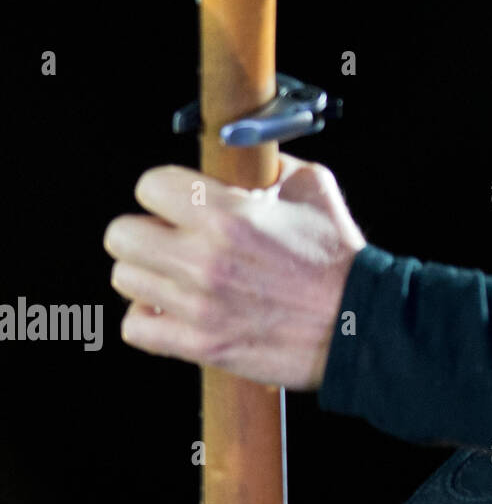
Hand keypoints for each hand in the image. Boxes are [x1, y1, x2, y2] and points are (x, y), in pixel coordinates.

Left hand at [104, 154, 365, 389]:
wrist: (358, 322)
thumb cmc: (339, 258)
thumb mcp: (315, 188)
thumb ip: (271, 166)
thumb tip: (244, 159)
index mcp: (229, 214)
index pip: (149, 186)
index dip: (164, 189)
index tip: (177, 199)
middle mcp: (204, 259)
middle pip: (121, 234)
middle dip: (146, 230)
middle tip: (171, 236)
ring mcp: (197, 305)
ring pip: (125, 278)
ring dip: (149, 273)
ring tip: (178, 274)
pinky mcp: (199, 344)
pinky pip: (135, 326)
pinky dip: (150, 317)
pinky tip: (176, 307)